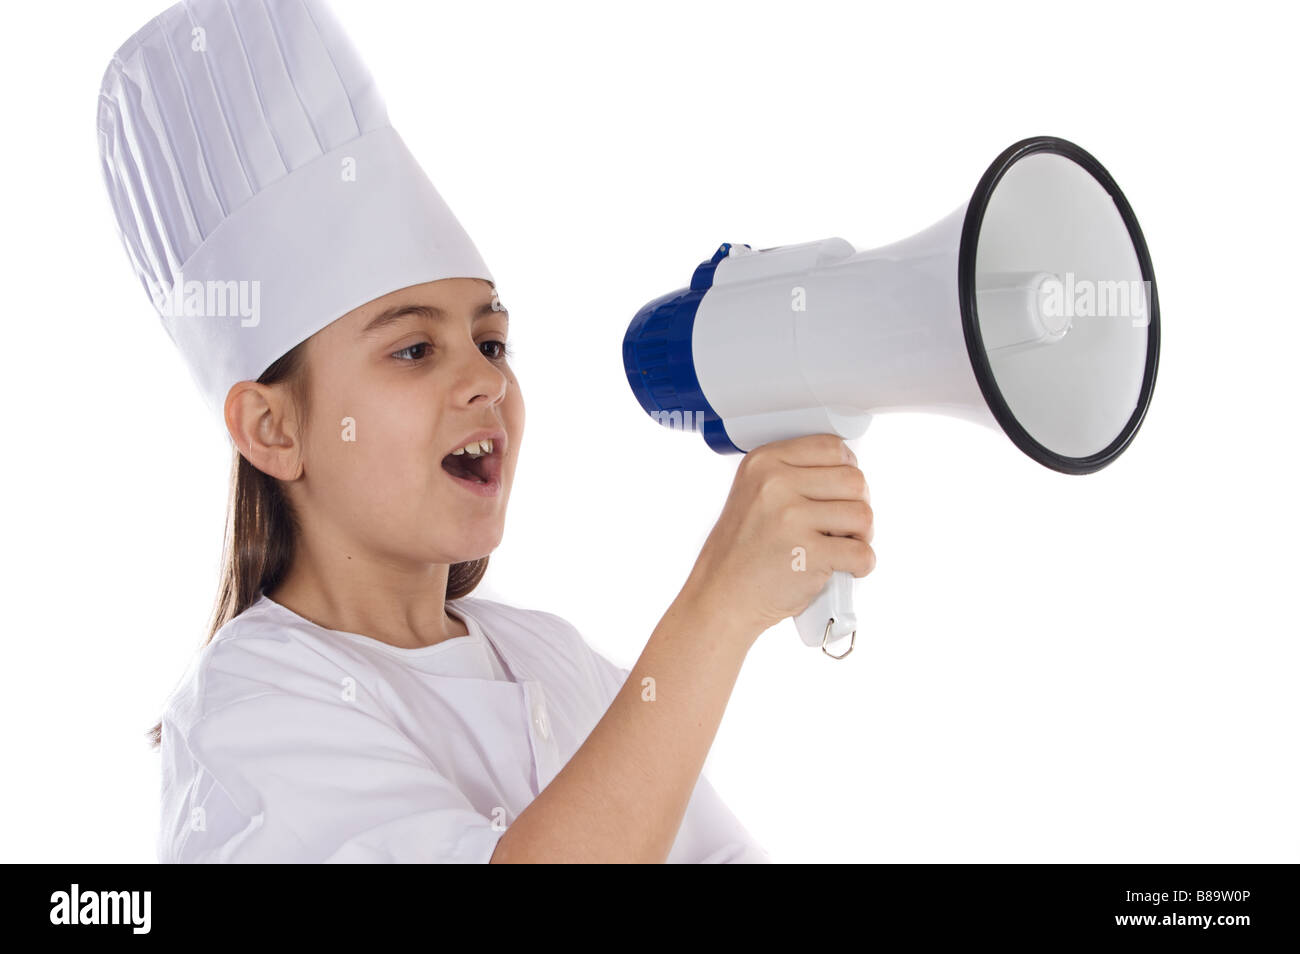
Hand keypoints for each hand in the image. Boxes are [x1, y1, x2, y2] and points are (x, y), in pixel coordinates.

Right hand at [679, 433, 874, 649]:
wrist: (721, 596)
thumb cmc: (743, 551)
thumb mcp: (755, 494)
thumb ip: (795, 476)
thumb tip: (850, 473)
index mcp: (764, 462)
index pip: (832, 447)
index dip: (847, 471)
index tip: (842, 492)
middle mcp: (775, 483)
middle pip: (854, 480)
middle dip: (858, 505)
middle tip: (845, 526)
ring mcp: (791, 518)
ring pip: (863, 514)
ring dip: (862, 536)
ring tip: (843, 546)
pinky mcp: (808, 553)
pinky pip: (862, 553)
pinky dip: (862, 565)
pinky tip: (845, 568)